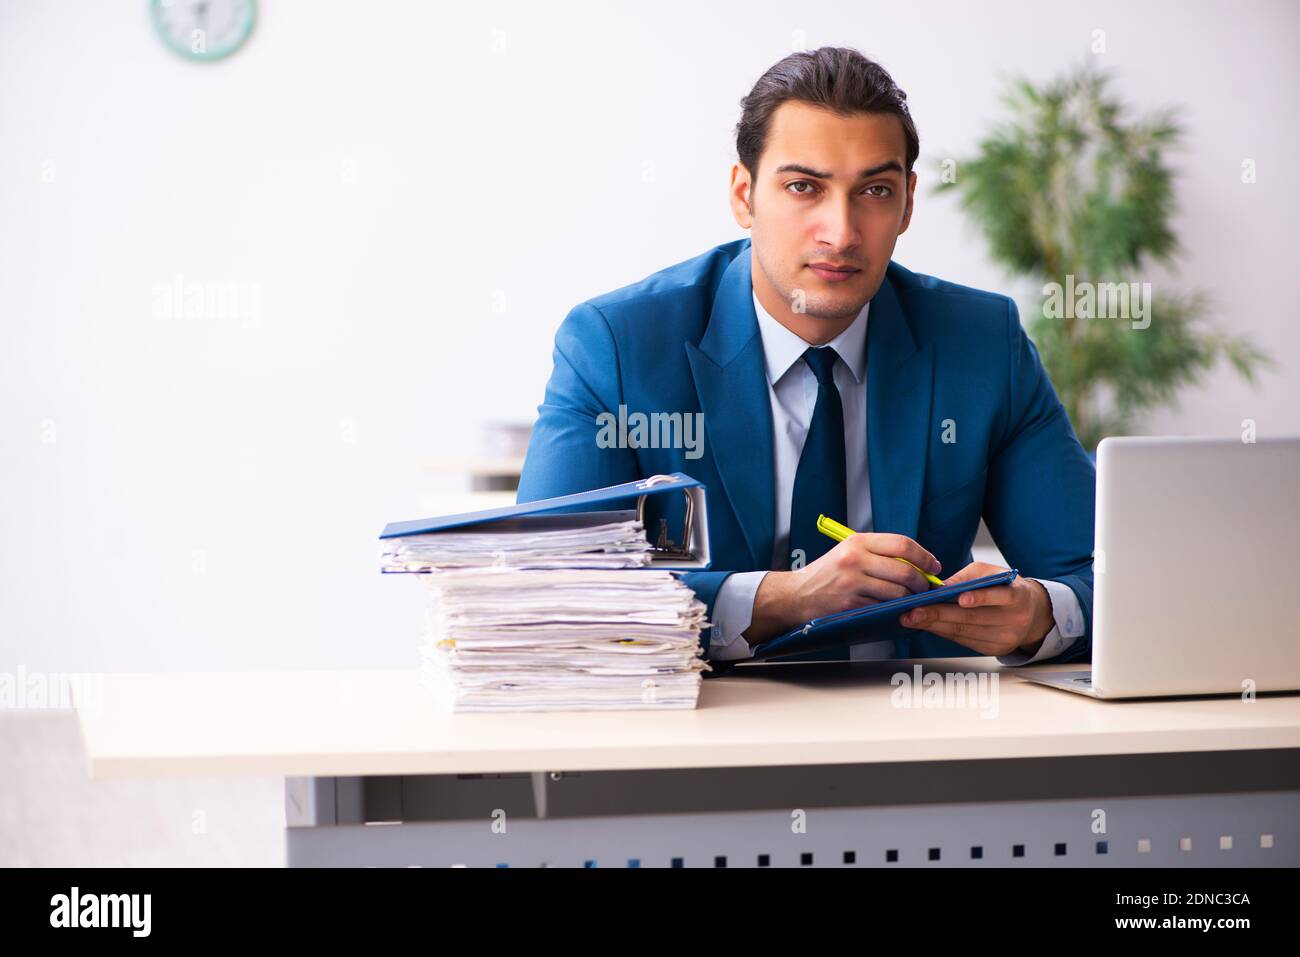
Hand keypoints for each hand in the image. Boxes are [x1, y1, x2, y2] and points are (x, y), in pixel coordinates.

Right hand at [745, 533, 940, 644]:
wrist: (797, 595)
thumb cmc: (827, 574)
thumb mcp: (849, 552)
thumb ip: (879, 553)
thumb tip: (916, 562)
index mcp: (857, 542)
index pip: (902, 544)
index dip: (924, 556)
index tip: (933, 566)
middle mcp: (855, 559)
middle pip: (904, 569)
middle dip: (921, 582)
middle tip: (925, 588)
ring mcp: (852, 582)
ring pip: (897, 591)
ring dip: (910, 598)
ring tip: (910, 599)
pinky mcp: (850, 603)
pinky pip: (883, 607)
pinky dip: (893, 610)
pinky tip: (893, 609)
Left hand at [898, 562, 1053, 656]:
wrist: (1030, 612)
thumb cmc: (1004, 586)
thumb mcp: (991, 572)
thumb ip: (968, 575)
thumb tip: (942, 587)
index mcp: (1017, 595)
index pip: (997, 597)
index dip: (977, 598)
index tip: (953, 598)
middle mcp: (1014, 619)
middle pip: (972, 618)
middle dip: (939, 615)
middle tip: (913, 612)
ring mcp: (1005, 638)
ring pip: (965, 632)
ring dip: (935, 626)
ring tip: (912, 619)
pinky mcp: (995, 649)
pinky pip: (964, 641)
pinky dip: (943, 632)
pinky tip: (927, 626)